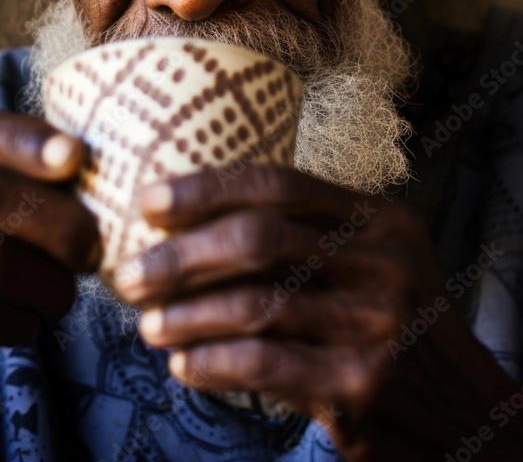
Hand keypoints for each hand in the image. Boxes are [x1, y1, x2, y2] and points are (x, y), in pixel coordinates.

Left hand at [113, 164, 522, 461]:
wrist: (469, 413)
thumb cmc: (400, 324)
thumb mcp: (377, 259)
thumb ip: (312, 233)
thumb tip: (200, 221)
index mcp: (380, 220)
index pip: (278, 185)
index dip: (205, 189)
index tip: (149, 201)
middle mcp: (382, 265)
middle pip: (258, 240)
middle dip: (179, 256)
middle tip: (130, 275)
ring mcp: (374, 327)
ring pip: (251, 306)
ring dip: (183, 316)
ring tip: (148, 325)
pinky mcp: (358, 389)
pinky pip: (260, 367)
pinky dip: (210, 364)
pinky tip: (185, 365)